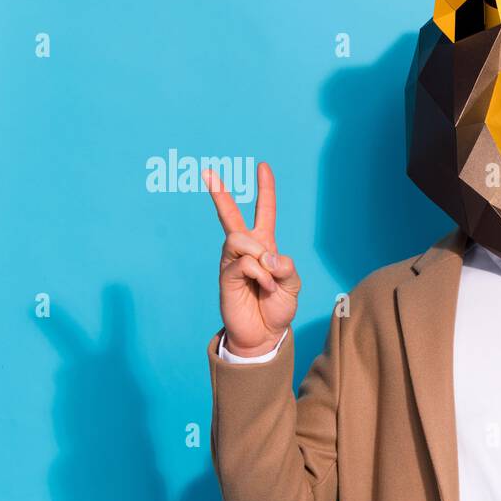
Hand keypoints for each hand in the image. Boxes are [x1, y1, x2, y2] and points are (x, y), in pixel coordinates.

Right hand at [205, 162, 300, 357]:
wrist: (265, 333)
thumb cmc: (278, 307)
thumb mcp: (293, 284)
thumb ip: (285, 266)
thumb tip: (266, 255)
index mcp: (265, 246)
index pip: (265, 212)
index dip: (265, 189)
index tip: (263, 166)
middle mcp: (246, 250)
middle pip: (231, 217)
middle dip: (219, 194)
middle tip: (207, 172)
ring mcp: (233, 262)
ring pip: (240, 240)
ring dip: (261, 259)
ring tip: (269, 281)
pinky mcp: (225, 276)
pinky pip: (243, 263)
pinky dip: (260, 275)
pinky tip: (264, 288)